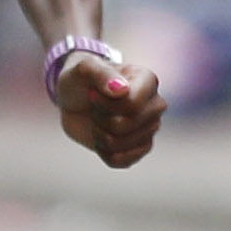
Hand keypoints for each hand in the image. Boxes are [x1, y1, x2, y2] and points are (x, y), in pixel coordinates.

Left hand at [55, 51, 164, 167]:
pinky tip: (101, 138)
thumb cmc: (81, 80)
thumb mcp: (83, 69)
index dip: (105, 104)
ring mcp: (151, 128)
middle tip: (95, 108)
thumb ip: (101, 73)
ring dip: (99, 135)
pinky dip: (104, 152)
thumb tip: (122, 90)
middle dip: (100, 119)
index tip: (92, 94)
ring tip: (98, 121)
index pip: (131, 104)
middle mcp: (155, 105)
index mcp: (148, 80)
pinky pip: (122, 161)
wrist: (75, 100)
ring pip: (120, 145)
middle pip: (125, 126)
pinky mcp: (141, 148)